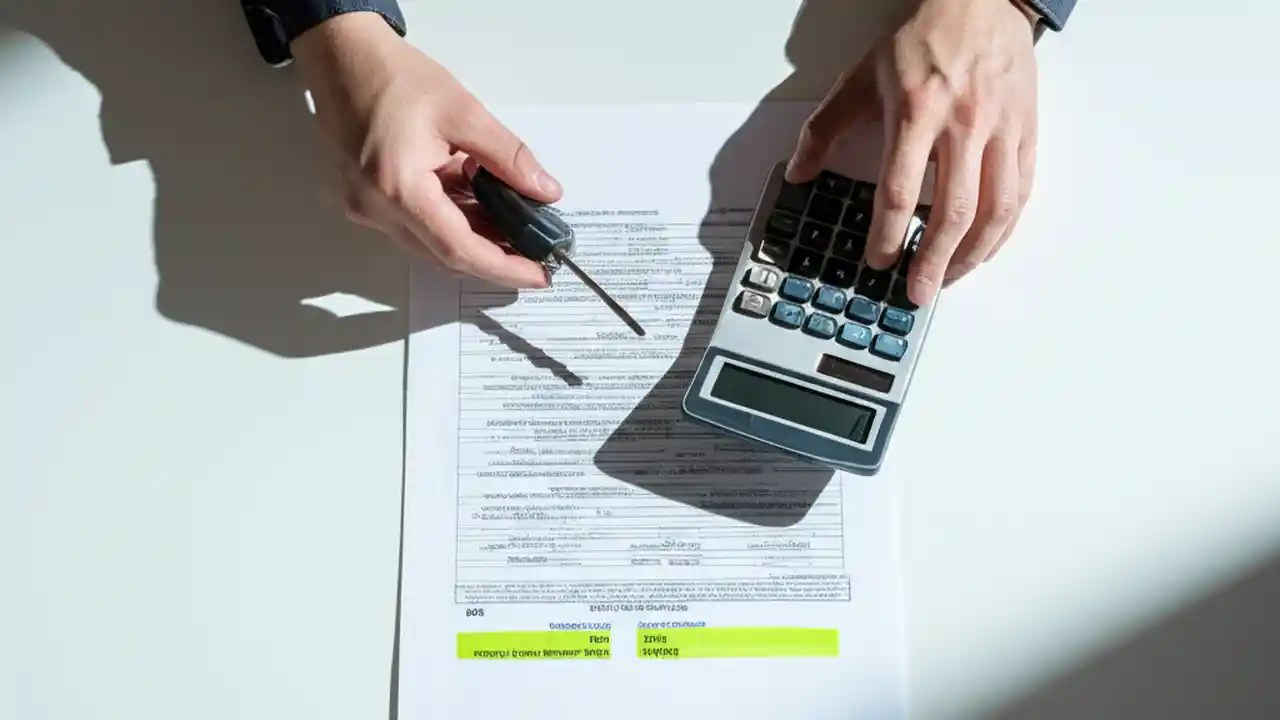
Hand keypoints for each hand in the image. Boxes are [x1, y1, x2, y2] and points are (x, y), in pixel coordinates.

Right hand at [291, 12, 562, 288]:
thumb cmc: (395, 77)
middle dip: (493, 258)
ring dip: (473, 241)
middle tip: (536, 254)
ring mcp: (366, 208)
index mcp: (398, 188)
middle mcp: (375, 209)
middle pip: (443, 254)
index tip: (538, 275)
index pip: (458, 248)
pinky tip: (481, 209)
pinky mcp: (366, 201)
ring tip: (516, 228)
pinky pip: (415, 227)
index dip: (502, 267)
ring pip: (429, 244)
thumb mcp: (464, 112)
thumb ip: (507, 157)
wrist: (342, 57)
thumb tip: (546, 191)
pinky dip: (451, 223)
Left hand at [786, 0, 1039, 304]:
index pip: (901, 191)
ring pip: (995, 209)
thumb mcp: (861, 78)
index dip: (889, 235)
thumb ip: (825, 129)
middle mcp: (963, 125)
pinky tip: (986, 248)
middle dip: (934, 262)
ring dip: (973, 255)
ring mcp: (1001, 131)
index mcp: (918, 113)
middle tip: (918, 293)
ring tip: (950, 278)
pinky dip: (1005, 229)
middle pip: (953, 211)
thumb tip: (798, 171)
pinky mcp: (1026, 131)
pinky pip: (1022, 191)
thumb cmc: (922, 39)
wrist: (978, 1)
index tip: (879, 261)